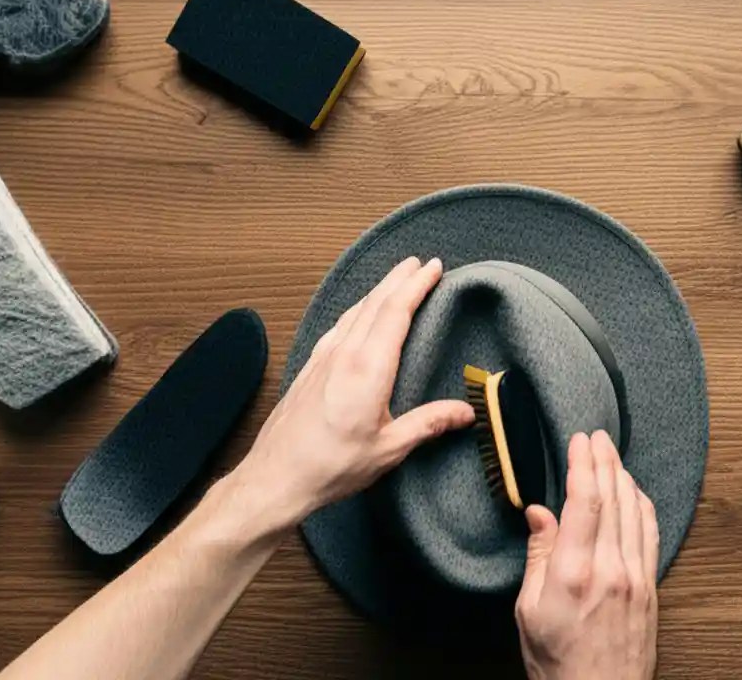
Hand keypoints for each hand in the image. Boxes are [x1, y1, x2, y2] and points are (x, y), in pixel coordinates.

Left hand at [243, 257, 475, 520]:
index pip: (396, 312)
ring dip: (377, 292)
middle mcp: (343, 354)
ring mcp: (322, 359)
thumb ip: (428, 424)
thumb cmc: (330, 467)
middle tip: (420, 263)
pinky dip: (356, 310)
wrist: (275, 478)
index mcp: (367, 368)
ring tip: (395, 281)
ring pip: (353, 311)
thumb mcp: (388, 449)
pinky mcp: (309, 368)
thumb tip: (466, 411)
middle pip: (374, 303)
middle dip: (398, 279)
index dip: (416, 286)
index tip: (434, 267)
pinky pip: (338, 327)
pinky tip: (358, 315)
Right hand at [516, 431, 659, 679]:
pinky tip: (635, 493)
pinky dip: (643, 505)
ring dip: (624, 476)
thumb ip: (537, 557)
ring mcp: (635, 578)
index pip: (585, 501)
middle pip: (613, 498)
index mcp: (573, 572)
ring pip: (635, 511)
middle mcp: (610, 569)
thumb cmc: (556, 662)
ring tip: (613, 455)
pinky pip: (650, 534)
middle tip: (597, 435)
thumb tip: (539, 514)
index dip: (584, 464)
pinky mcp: (650, 589)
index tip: (579, 440)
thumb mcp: (528, 611)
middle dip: (605, 460)